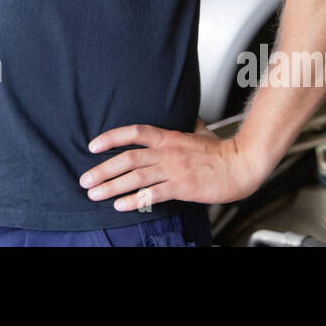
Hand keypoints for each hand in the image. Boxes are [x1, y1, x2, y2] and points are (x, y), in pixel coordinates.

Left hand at [79, 119, 270, 210]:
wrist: (241, 165)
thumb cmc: (221, 152)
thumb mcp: (200, 133)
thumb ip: (187, 127)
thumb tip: (186, 119)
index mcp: (169, 137)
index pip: (134, 132)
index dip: (111, 137)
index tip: (92, 145)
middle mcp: (167, 152)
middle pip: (128, 157)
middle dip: (103, 169)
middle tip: (85, 179)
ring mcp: (174, 170)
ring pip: (136, 177)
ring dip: (112, 186)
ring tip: (95, 194)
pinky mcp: (182, 187)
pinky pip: (152, 194)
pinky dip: (134, 200)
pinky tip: (120, 205)